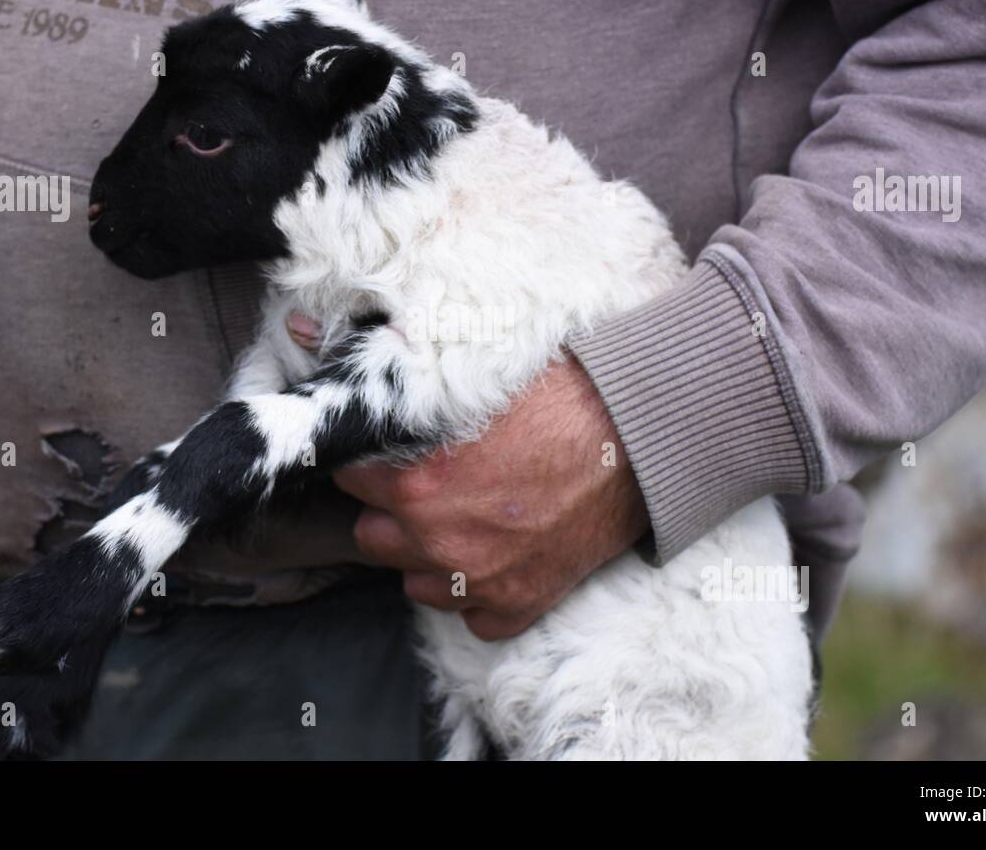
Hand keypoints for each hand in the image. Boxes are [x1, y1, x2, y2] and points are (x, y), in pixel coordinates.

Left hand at [286, 312, 649, 639]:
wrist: (635, 437)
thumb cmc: (558, 398)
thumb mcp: (472, 381)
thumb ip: (414, 394)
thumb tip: (369, 365)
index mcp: (416, 484)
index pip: (350, 481)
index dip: (367, 465)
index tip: (385, 459)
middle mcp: (438, 540)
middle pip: (373, 539)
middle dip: (391, 515)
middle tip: (424, 492)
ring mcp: (478, 580)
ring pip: (417, 585)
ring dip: (430, 559)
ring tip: (462, 527)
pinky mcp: (519, 605)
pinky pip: (474, 619)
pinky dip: (481, 595)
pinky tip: (498, 559)